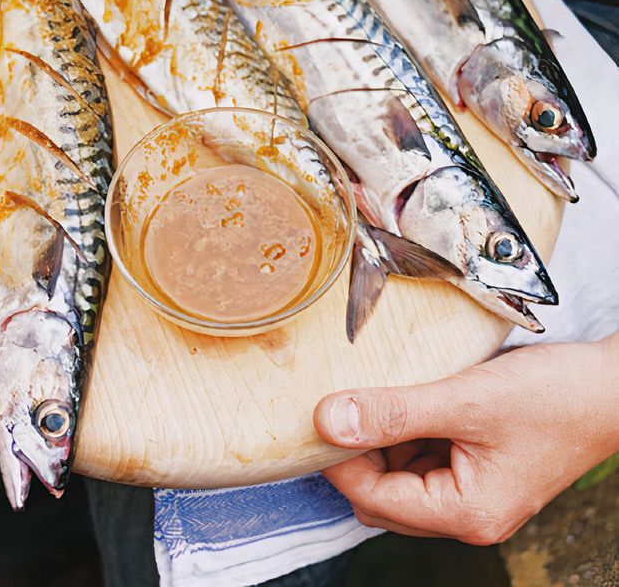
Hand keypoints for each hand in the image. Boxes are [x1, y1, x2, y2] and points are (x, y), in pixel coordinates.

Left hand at [313, 335, 618, 544]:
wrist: (609, 388)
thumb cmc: (553, 398)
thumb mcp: (464, 399)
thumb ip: (394, 411)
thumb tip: (327, 421)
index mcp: (464, 513)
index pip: (372, 497)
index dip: (337, 459)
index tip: (313, 416)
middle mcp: (467, 514)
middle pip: (382, 495)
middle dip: (357, 452)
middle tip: (340, 400)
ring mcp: (474, 494)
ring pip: (400, 476)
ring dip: (381, 440)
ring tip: (376, 392)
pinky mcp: (478, 470)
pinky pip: (424, 459)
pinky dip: (406, 432)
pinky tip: (407, 397)